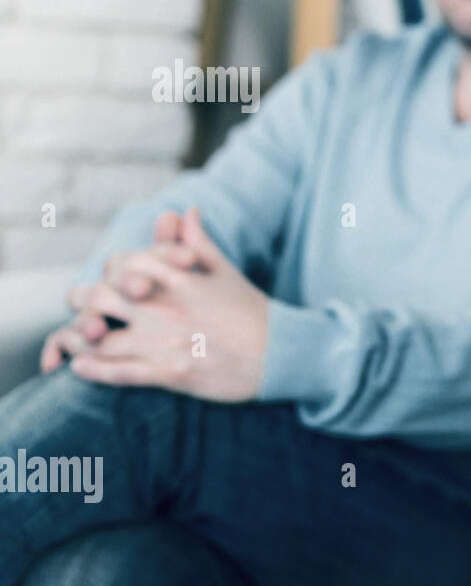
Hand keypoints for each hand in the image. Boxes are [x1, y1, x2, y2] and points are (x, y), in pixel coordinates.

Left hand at [67, 208, 268, 401]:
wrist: (282, 354)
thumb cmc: (254, 313)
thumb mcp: (226, 272)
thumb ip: (199, 243)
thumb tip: (184, 212)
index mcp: (180, 279)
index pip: (123, 264)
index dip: (110, 271)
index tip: (111, 281)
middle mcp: (167, 308)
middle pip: (100, 297)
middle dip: (83, 302)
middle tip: (81, 308)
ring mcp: (166, 342)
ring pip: (100, 337)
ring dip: (79, 338)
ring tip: (72, 340)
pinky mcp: (171, 373)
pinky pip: (119, 372)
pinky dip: (93, 370)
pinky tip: (81, 367)